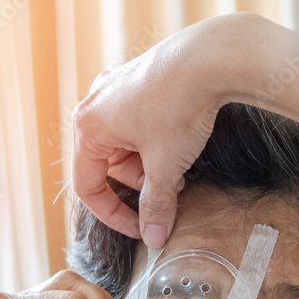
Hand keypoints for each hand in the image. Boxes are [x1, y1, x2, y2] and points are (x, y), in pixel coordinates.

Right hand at [71, 14, 298, 248]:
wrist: (210, 58)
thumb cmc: (178, 109)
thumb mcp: (166, 167)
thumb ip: (156, 206)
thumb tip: (154, 239)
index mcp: (88, 127)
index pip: (88, 187)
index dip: (114, 215)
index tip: (141, 230)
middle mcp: (95, 105)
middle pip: (108, 167)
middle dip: (139, 187)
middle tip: (169, 192)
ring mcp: (116, 90)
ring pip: (125, 147)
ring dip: (150, 167)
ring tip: (179, 171)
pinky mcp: (138, 83)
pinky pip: (138, 127)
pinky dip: (155, 146)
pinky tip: (181, 148)